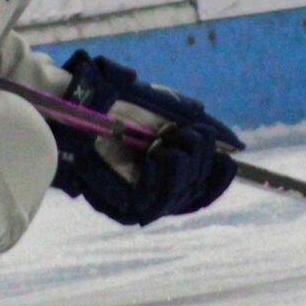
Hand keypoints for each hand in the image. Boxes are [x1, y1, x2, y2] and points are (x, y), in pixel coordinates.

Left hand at [52, 51, 240, 225]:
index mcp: (163, 171)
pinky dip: (163, 177)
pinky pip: (153, 201)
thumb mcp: (159, 106)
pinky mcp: (118, 207)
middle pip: (195, 194)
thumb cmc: (109, 98)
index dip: (219, 178)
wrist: (72, 101)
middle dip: (203, 163)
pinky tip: (158, 155)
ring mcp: (134, 201)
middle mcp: (151, 191)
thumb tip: (233, 143)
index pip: (203, 189)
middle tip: (191, 136)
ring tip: (170, 141)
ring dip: (185, 167)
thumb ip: (192, 122)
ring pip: (178, 198)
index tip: (230, 159)